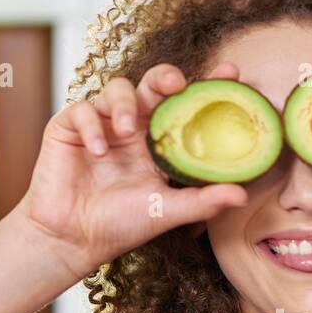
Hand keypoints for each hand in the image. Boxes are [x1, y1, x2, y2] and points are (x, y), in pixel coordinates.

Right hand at [15, 63, 248, 277]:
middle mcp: (134, 127)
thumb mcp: (167, 211)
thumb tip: (242, 195)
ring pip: (118, 89)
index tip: (231, 73)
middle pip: (153, 84)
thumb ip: (202, 201)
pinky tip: (98, 152)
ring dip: (125, 106)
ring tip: (127, 131)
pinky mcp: (69, 127)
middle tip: (175, 83)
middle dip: (165, 76)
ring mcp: (102, 124)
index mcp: (160, 142)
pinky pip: (82, 110)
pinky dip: (92, 126)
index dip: (207, 87)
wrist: (73, 239)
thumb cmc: (121, 225)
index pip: (186, 106)